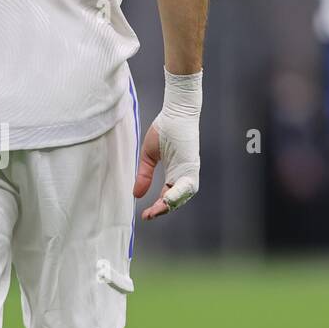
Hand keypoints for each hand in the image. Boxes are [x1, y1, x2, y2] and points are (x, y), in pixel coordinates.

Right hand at [133, 70, 201, 219]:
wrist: (175, 112)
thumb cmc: (164, 130)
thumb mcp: (149, 156)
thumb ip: (144, 175)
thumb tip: (136, 194)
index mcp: (174, 174)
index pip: (167, 196)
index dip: (157, 207)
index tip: (144, 215)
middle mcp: (184, 175)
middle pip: (176, 200)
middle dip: (163, 210)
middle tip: (148, 215)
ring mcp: (189, 170)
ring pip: (184, 195)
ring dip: (171, 205)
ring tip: (157, 211)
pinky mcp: (192, 164)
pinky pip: (188, 184)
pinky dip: (178, 194)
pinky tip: (167, 200)